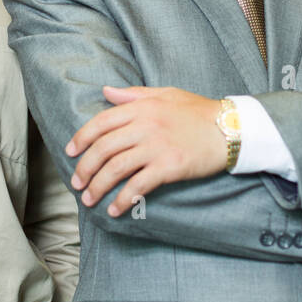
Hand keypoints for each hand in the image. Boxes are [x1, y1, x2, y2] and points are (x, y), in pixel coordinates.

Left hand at [65, 85, 224, 216]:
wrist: (231, 128)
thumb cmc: (199, 111)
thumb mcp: (166, 94)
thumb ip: (134, 94)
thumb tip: (105, 91)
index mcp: (142, 107)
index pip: (101, 122)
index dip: (81, 138)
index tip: (70, 152)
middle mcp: (145, 126)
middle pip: (104, 149)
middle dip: (85, 168)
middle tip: (77, 183)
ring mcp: (157, 147)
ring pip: (116, 168)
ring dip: (98, 187)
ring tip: (89, 200)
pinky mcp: (169, 167)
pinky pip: (138, 186)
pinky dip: (123, 200)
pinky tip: (115, 210)